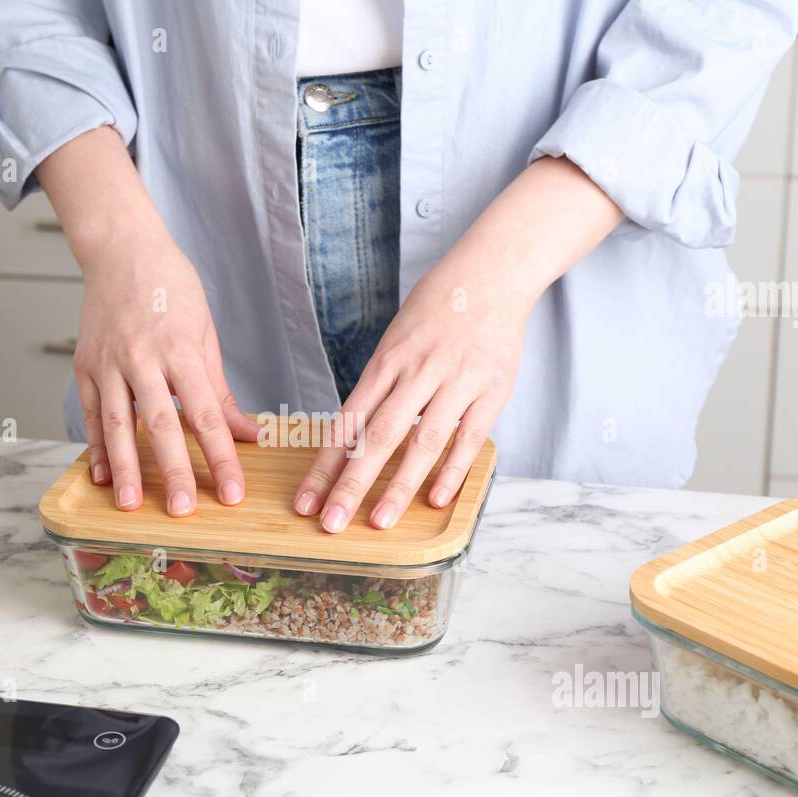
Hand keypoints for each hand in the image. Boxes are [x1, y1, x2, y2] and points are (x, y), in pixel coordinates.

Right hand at [74, 230, 257, 513]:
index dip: (220, 456)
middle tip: (181, 510)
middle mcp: (142, 357)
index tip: (232, 492)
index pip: (205, 414)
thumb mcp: (205, 333)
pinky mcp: (84, 365)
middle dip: (172, 471)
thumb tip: (249, 435)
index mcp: (180, 349)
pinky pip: (89, 413)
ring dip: (125, 468)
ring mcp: (108, 362)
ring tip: (130, 505)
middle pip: (159, 424)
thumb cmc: (171, 288)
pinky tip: (103, 476)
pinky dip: (95, 446)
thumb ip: (220, 391)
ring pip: (116, 423)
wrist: (121, 249)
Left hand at [292, 251, 528, 532]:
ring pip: (422, 441)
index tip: (305, 500)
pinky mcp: (492, 391)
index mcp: (387, 361)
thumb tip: (353, 436)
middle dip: (350, 484)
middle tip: (330, 523)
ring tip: (378, 522)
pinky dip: (452, 470)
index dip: (324, 466)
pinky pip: (469, 437)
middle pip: (377, 436)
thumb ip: (380, 387)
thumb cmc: (437, 309)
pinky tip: (435, 499)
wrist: (493, 272)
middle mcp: (417, 372)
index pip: (347, 422)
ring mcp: (456, 381)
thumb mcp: (396, 340)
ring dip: (399, 486)